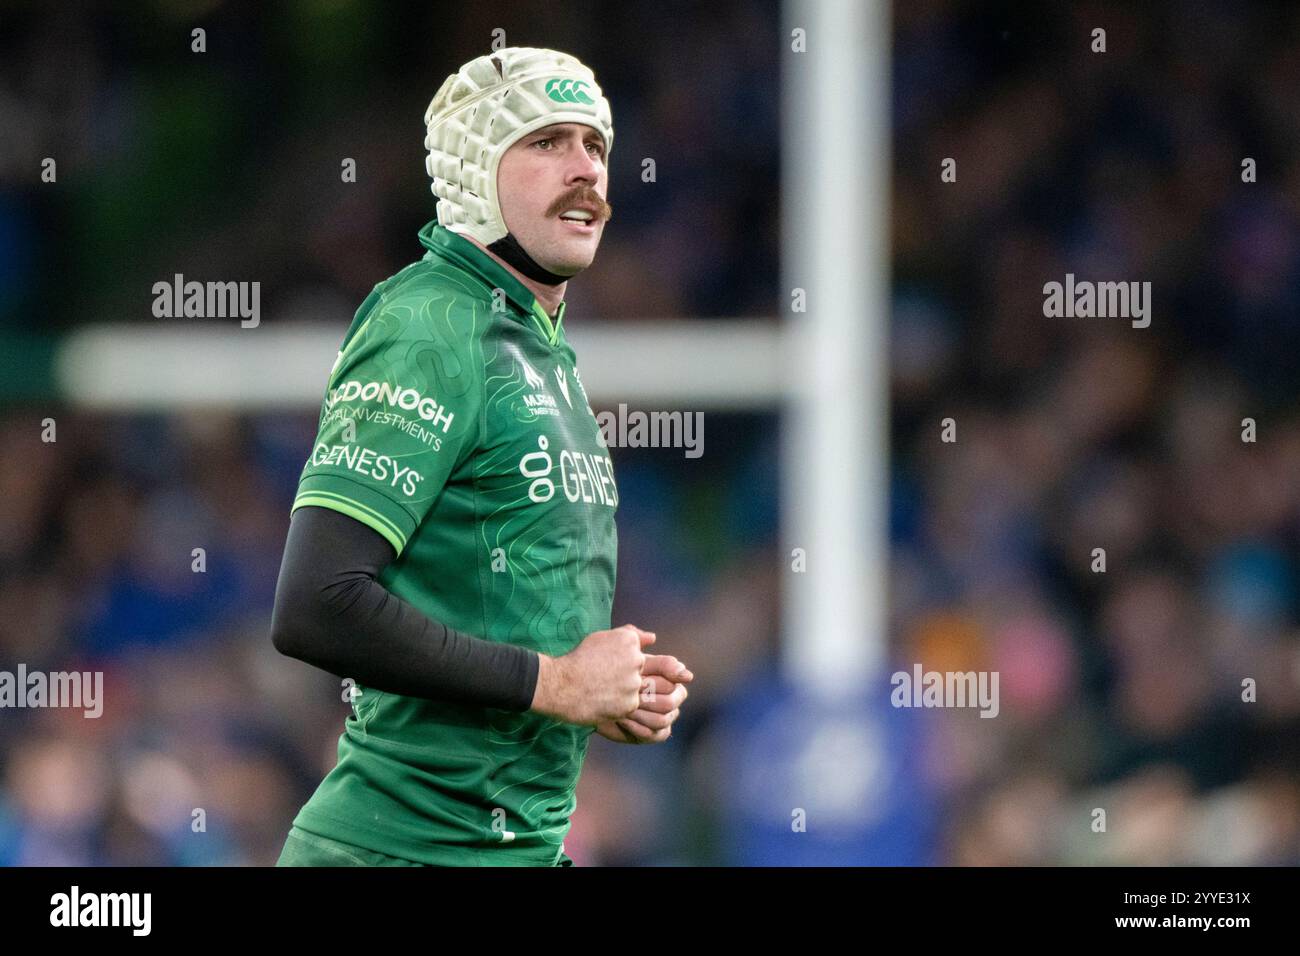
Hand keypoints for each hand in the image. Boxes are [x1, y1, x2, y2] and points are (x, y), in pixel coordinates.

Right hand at [530, 624, 652, 724]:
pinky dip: (618, 705)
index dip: (621, 661)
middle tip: (602, 679)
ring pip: (634, 689)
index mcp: (628, 640)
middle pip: (637, 671)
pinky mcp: (630, 704)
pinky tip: (601, 701)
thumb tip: (653, 638)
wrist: (559, 685)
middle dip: (623, 676)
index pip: (637, 652)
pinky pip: (629, 705)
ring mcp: (634, 683)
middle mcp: (636, 659)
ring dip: (621, 691)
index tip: (606, 664)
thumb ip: (629, 635)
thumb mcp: (600, 638)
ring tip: (600, 690)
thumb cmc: (577, 660)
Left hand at [594, 645, 692, 743]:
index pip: (676, 676)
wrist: (588, 696)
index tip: (642, 679)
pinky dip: (640, 728)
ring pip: (664, 717)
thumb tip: (652, 637)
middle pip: (672, 699)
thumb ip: (635, 641)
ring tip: (623, 710)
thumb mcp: (617, 653)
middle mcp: (669, 696)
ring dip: (642, 714)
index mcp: (665, 676)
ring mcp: (663, 715)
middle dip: (649, 698)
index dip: (664, 677)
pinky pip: (659, 734)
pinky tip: (623, 721)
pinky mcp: (654, 732)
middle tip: (630, 696)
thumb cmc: (605, 672)